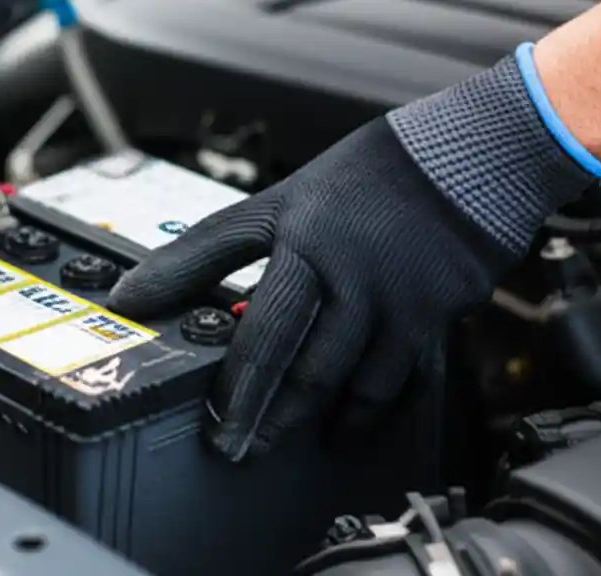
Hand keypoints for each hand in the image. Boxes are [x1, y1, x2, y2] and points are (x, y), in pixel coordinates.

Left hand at [109, 51, 594, 460]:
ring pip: (328, 375)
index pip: (213, 252)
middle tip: (220, 441)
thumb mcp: (297, 193)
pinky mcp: (425, 316)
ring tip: (266, 443)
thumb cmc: (379, 175)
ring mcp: (381, 291)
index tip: (126, 311)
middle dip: (240, 400)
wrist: (475, 156)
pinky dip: (360, 415)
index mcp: (291, 219)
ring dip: (294, 416)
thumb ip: (243, 238)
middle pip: (272, 343)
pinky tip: (340, 433)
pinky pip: (387, 382)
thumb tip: (185, 274)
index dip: (166, 280)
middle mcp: (330, 257)